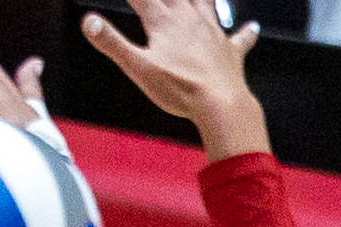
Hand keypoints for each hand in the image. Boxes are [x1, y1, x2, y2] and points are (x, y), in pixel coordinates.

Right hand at [81, 0, 267, 160]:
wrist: (219, 102)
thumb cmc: (179, 87)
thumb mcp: (137, 66)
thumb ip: (112, 42)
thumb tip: (88, 21)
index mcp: (165, 22)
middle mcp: (191, 20)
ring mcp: (213, 33)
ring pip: (207, 3)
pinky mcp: (230, 51)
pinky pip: (240, 37)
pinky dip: (245, 32)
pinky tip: (251, 28)